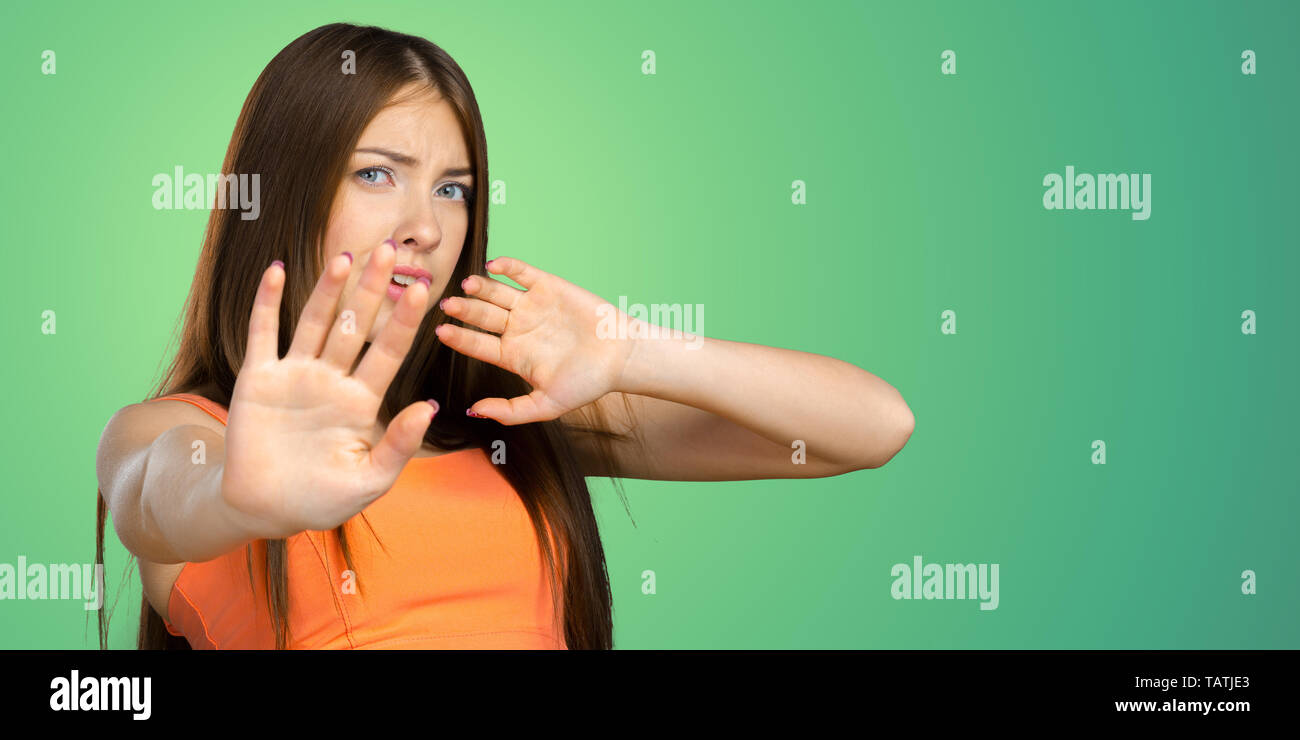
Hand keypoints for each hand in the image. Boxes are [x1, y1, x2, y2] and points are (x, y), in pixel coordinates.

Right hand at [221, 242, 436, 537]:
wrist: (264, 511)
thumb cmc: (322, 500)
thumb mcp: (370, 480)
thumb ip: (399, 444)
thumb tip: (428, 406)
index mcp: (362, 401)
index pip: (389, 352)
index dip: (405, 321)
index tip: (425, 290)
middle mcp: (332, 380)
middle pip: (357, 325)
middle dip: (373, 289)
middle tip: (389, 249)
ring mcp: (295, 375)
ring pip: (316, 322)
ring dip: (329, 290)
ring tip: (346, 255)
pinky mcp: (258, 378)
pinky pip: (264, 333)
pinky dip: (268, 302)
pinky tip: (277, 271)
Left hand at [435, 257, 636, 424]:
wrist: (620, 357)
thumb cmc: (587, 383)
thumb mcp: (546, 405)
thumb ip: (510, 410)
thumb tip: (473, 411)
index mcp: (512, 355)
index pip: (477, 344)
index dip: (459, 338)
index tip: (441, 332)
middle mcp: (516, 328)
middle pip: (481, 316)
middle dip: (464, 310)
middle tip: (448, 305)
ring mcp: (530, 306)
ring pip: (496, 292)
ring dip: (481, 287)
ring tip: (468, 284)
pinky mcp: (548, 286)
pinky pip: (522, 272)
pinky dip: (507, 267)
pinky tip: (494, 266)